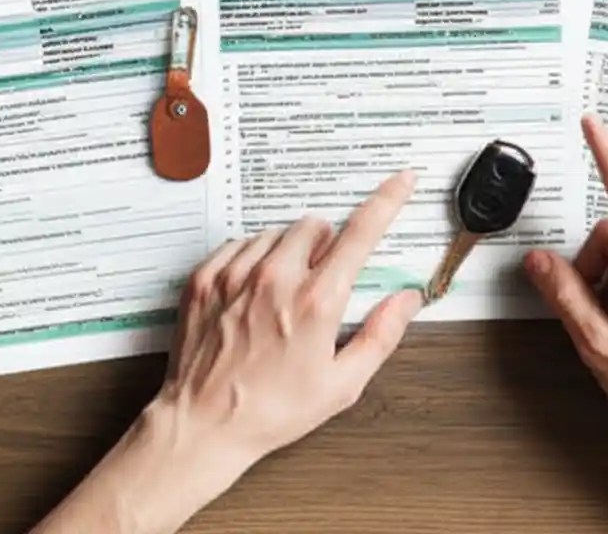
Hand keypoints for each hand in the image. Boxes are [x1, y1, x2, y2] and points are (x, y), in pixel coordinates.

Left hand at [32, 170, 422, 533]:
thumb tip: (406, 300)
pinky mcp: (204, 278)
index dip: (387, 201)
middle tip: (320, 284)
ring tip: (282, 296)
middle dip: (326, 246)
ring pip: (276, 233)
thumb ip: (381, 335)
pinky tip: (252, 294)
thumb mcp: (342, 384)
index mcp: (316, 302)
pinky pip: (239, 244)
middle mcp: (275, 279)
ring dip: (288, 252)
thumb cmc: (270, 410)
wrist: (202, 425)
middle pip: (315, 226)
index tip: (401, 181)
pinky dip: (252, 259)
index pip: (361, 233)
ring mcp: (235, 274)